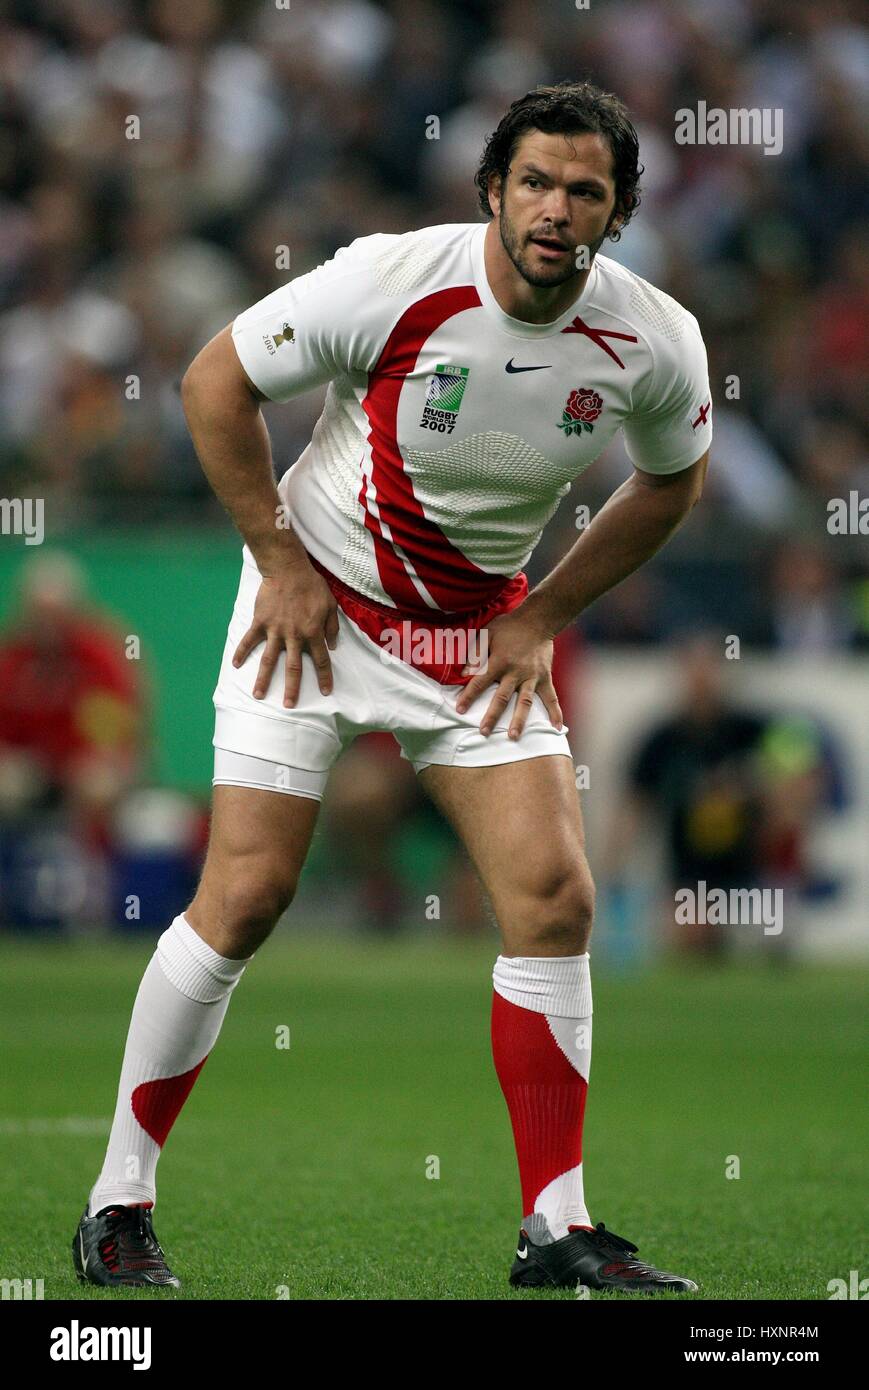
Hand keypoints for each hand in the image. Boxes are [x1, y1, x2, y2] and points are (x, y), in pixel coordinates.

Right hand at [232, 561, 339, 707]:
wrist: (288, 569)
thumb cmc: (312, 586)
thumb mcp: (330, 604)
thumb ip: (332, 626)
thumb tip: (332, 646)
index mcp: (313, 632)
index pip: (321, 660)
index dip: (324, 677)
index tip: (325, 691)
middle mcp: (294, 636)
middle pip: (294, 668)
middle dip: (292, 688)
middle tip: (289, 705)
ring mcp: (275, 630)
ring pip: (269, 660)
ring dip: (264, 679)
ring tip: (259, 695)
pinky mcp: (260, 622)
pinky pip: (249, 640)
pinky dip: (241, 652)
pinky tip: (235, 665)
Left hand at [454, 607, 562, 738]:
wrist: (538, 619)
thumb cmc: (508, 626)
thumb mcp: (487, 634)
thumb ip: (475, 653)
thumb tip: (463, 673)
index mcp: (499, 661)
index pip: (480, 682)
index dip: (469, 696)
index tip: (460, 710)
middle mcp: (515, 672)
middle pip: (502, 698)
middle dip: (492, 716)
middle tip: (484, 732)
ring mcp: (532, 677)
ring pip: (525, 703)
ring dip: (519, 720)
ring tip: (513, 736)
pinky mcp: (545, 677)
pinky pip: (550, 697)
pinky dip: (555, 712)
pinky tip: (555, 728)